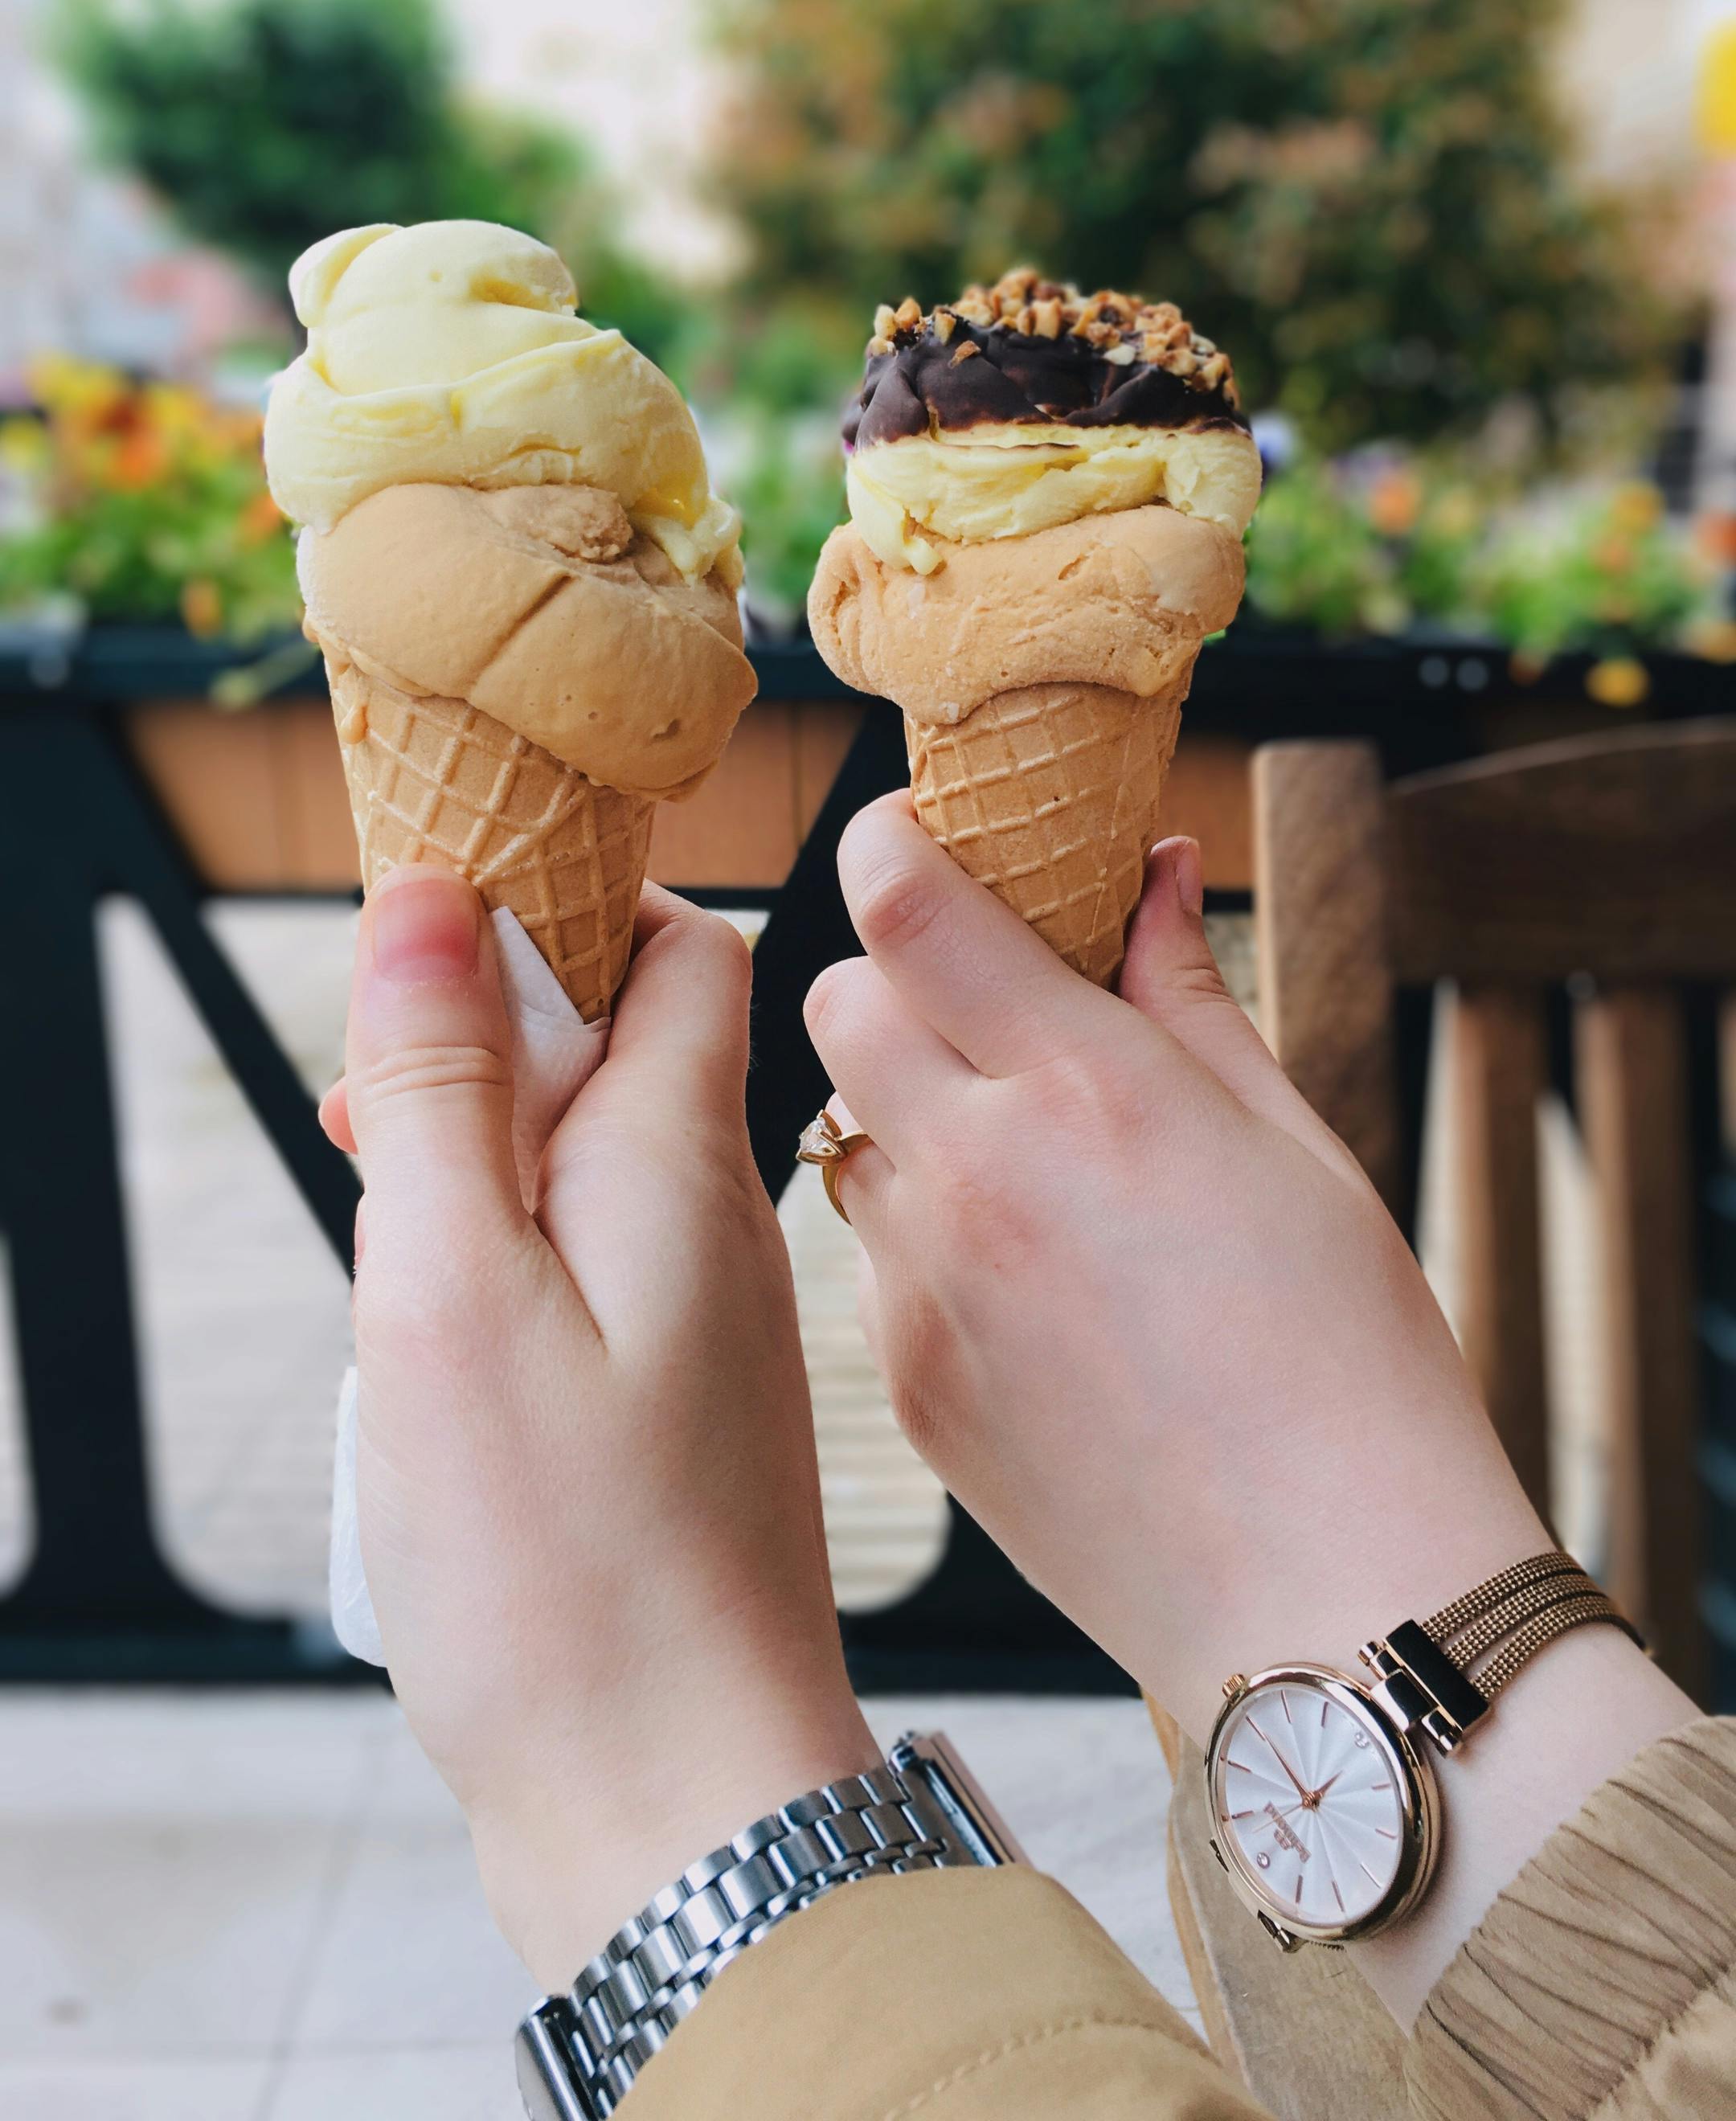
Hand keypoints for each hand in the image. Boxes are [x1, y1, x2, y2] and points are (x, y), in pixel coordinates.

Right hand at [325, 865, 875, 1987]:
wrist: (678, 1806)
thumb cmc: (564, 1566)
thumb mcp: (451, 1289)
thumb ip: (442, 1085)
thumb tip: (435, 897)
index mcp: (683, 1164)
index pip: (683, 946)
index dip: (565, 911)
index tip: (433, 953)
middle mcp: (720, 1226)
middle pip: (619, 1053)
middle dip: (486, 1057)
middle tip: (375, 1137)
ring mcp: (708, 1323)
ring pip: (587, 1172)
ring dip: (479, 1180)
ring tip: (399, 1274)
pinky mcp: (678, 1410)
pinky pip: (588, 1281)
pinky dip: (506, 1281)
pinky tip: (446, 1365)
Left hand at [805, 798, 1692, 2016]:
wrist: (1322, 1597)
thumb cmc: (1347, 1364)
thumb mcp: (1295, 1147)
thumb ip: (1190, 996)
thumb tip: (1152, 871)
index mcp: (1086, 1093)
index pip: (906, 911)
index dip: (885, 845)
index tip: (904, 836)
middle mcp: (975, 1178)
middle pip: (836, 1006)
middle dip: (891, 981)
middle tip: (981, 1013)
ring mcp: (923, 1290)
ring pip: (846, 1137)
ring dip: (906, 1116)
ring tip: (1024, 1170)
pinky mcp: (907, 1384)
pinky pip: (875, 1260)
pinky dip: (925, 1239)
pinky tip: (1028, 1291)